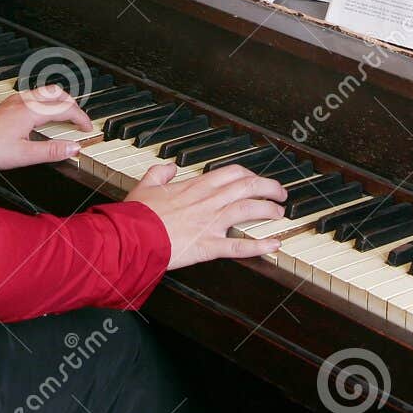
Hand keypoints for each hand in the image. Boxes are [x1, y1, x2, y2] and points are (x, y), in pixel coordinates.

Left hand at [0, 87, 92, 169]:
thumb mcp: (25, 155)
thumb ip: (52, 151)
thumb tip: (74, 148)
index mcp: (31, 111)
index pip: (65, 109)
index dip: (80, 118)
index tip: (87, 128)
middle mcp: (24, 101)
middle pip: (57, 93)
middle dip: (73, 104)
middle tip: (79, 119)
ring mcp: (15, 100)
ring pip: (45, 91)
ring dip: (59, 100)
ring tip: (65, 114)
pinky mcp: (8, 104)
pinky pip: (34, 95)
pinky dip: (46, 101)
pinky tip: (42, 113)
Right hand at [124, 163, 287, 269]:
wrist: (132, 237)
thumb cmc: (138, 215)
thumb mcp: (145, 185)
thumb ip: (159, 173)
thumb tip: (168, 167)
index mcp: (194, 186)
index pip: (230, 173)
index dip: (248, 174)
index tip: (255, 179)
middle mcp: (207, 201)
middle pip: (247, 186)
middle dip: (268, 187)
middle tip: (280, 193)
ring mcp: (210, 222)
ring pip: (249, 209)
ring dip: (268, 209)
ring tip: (280, 212)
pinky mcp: (209, 246)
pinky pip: (240, 245)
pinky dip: (260, 245)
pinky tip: (274, 244)